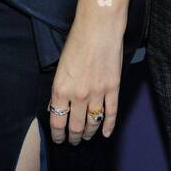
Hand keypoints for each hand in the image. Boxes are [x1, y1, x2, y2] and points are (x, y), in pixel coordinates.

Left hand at [47, 11, 124, 145]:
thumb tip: (56, 106)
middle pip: (75, 126)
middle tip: (73, 142)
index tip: (59, 139)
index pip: (57, 121)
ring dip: (89, 133)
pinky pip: (111, 113)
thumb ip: (59, 88)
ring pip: (93, 122)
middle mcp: (78, 96)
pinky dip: (109, 126)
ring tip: (86, 137)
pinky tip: (106, 134)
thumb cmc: (76, 41)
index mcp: (61, 89)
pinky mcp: (113, 89)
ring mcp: (97, 94)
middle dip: (73, 137)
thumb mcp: (60, 67)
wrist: (98, 28)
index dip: (58, 134)